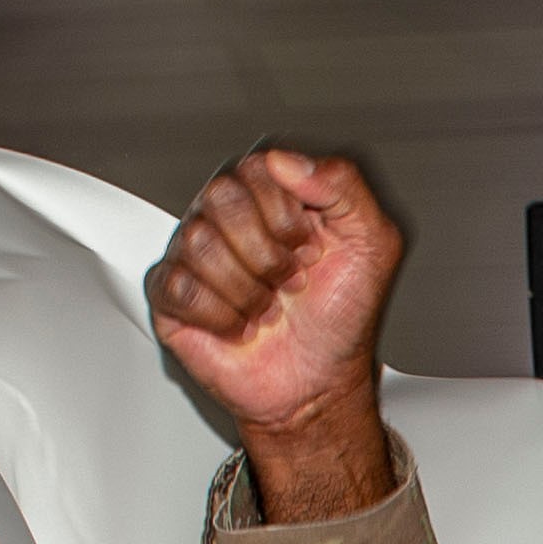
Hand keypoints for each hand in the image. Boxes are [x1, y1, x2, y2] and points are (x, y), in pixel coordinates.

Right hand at [147, 146, 403, 518]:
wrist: (318, 383)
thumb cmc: (340, 317)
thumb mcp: (373, 246)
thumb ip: (344, 186)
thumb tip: (287, 160)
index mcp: (270, 194)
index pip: (259, 167)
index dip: (289, 216)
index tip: (311, 250)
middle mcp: (226, 214)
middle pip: (222, 198)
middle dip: (268, 255)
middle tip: (290, 281)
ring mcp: (192, 251)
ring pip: (200, 244)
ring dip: (249, 291)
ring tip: (267, 307)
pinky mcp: (169, 293)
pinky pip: (180, 287)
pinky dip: (221, 318)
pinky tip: (238, 325)